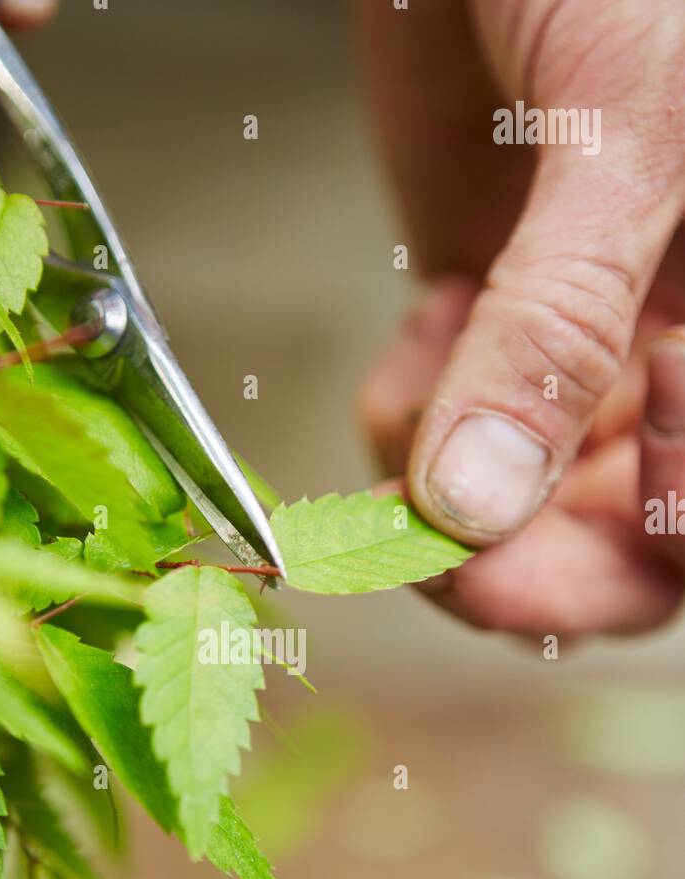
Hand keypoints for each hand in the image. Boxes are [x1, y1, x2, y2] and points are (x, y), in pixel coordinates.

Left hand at [357, 0, 684, 637]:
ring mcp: (578, 352)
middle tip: (421, 540)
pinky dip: (408, 412)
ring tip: (434, 347)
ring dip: (441, 481)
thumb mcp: (627, 133)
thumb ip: (556, 327)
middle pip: (614, 544)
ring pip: (514, 509)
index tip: (570, 473)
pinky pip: (440, 435)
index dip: (651, 534)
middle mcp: (674, 363)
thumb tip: (474, 505)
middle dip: (513, 558)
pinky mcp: (488, 320)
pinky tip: (425, 317)